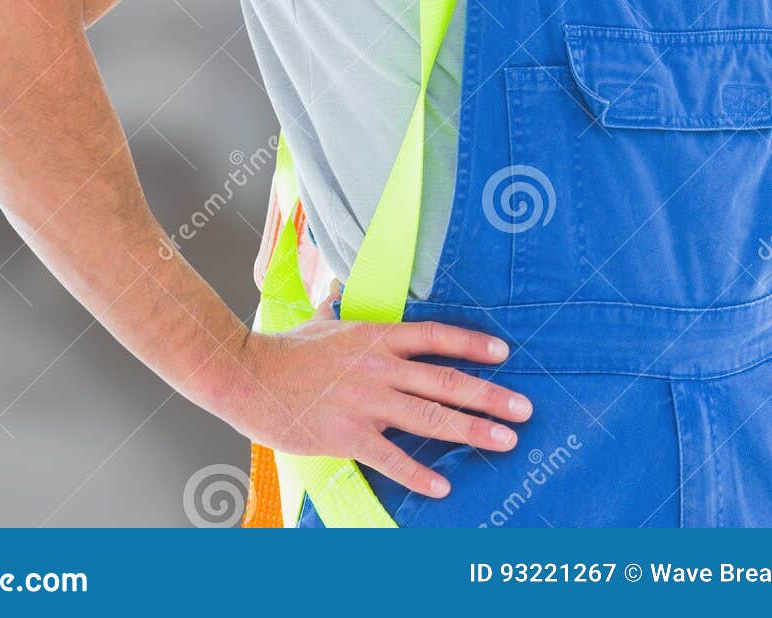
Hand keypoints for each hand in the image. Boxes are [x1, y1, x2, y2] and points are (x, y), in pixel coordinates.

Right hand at [221, 316, 532, 499]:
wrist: (247, 375)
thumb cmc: (284, 349)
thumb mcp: (320, 319)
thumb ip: (340, 304)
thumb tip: (343, 285)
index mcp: (375, 337)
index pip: (435, 336)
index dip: (472, 343)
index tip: (504, 352)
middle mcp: (378, 367)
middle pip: (445, 380)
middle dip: (490, 395)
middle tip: (525, 409)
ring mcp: (365, 402)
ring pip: (430, 417)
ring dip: (472, 430)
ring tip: (505, 441)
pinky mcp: (347, 434)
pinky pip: (391, 457)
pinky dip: (418, 474)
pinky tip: (443, 487)